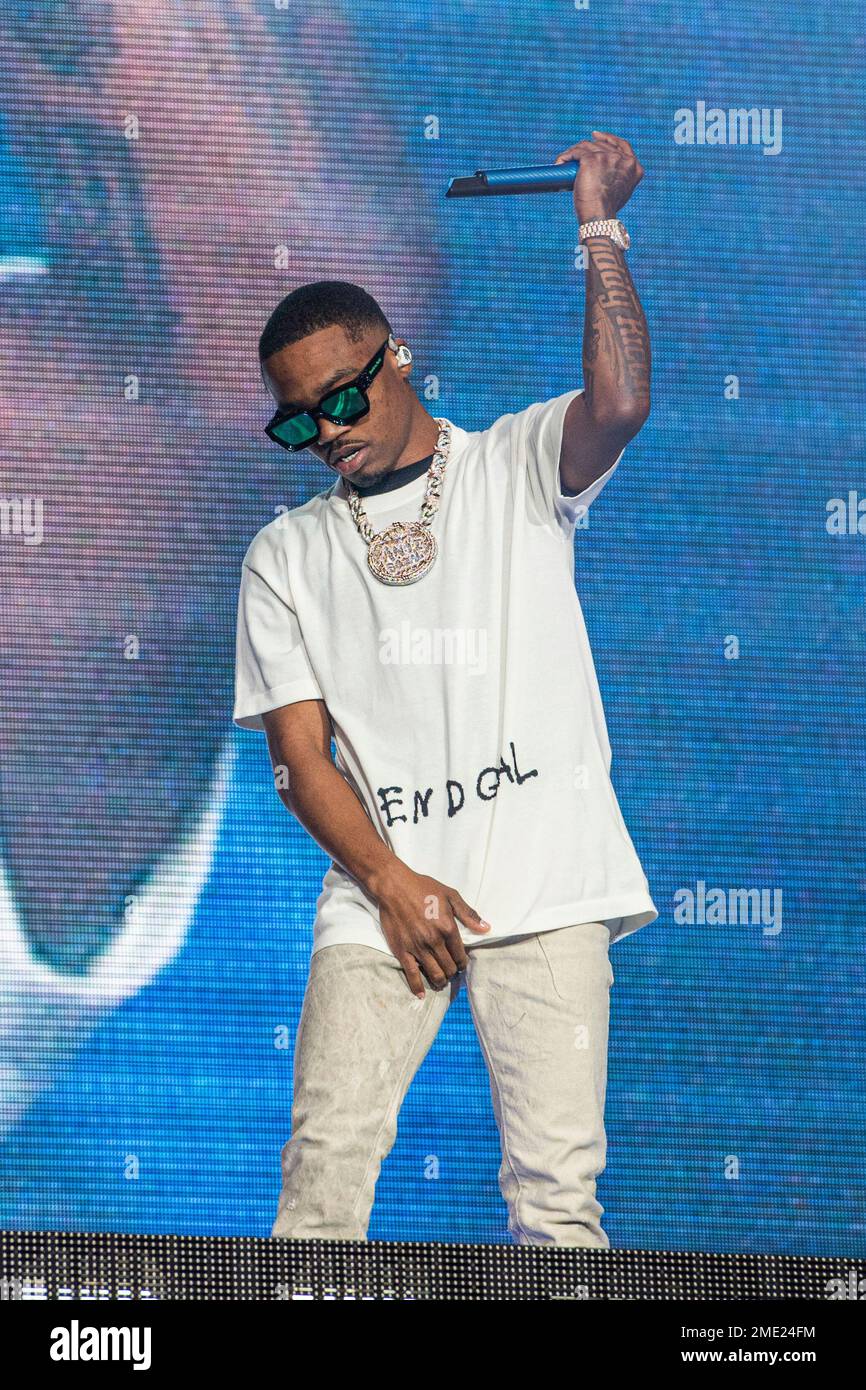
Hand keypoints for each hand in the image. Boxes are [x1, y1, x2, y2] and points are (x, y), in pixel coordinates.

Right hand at [373, 864, 490, 997]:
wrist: (394, 886)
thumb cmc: (423, 888)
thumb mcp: (450, 895)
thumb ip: (468, 914)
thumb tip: (486, 928)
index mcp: (448, 928)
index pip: (460, 955)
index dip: (463, 962)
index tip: (461, 963)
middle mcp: (434, 941)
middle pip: (449, 968)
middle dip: (452, 972)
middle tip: (451, 971)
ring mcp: (418, 948)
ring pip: (435, 974)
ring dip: (440, 980)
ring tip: (441, 980)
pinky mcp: (402, 951)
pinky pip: (412, 975)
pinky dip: (418, 987)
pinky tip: (422, 994)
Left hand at [554, 130, 643, 223]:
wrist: (600, 217)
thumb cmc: (606, 211)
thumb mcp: (622, 192)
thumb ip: (619, 179)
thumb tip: (606, 177)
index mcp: (633, 166)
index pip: (621, 144)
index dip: (607, 138)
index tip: (595, 136)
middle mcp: (622, 159)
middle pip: (601, 144)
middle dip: (586, 147)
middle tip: (574, 155)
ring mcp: (607, 157)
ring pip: (586, 146)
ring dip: (573, 152)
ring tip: (565, 161)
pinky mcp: (591, 159)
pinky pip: (575, 152)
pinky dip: (565, 156)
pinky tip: (560, 162)